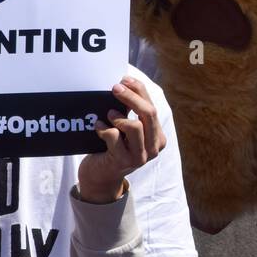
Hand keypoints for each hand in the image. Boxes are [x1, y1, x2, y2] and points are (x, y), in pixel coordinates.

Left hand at [78, 76, 166, 202]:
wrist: (101, 177)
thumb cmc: (114, 148)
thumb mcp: (127, 130)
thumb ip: (130, 113)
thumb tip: (124, 84)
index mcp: (158, 137)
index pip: (152, 107)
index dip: (139, 90)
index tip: (124, 79)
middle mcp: (154, 148)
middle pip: (148, 114)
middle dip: (131, 97)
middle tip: (115, 88)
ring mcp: (140, 157)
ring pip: (135, 127)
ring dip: (119, 117)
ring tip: (108, 114)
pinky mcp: (123, 162)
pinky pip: (115, 137)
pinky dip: (104, 128)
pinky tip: (98, 127)